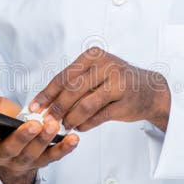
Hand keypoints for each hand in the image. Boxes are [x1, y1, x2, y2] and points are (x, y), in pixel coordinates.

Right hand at [0, 83, 79, 178]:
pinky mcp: (42, 161)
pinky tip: (74, 138)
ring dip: (45, 140)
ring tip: (54, 125)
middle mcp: (5, 154)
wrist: (19, 147)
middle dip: (23, 136)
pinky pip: (53, 157)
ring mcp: (25, 160)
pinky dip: (64, 148)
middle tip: (34, 124)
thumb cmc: (4, 124)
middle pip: (12, 147)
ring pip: (34, 153)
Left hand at [28, 47, 171, 131]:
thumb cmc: (116, 82)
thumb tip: (44, 104)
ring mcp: (118, 82)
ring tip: (65, 126)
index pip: (64, 76)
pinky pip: (99, 115)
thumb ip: (73, 85)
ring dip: (71, 118)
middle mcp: (106, 65)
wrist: (150, 90)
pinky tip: (80, 128)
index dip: (47, 94)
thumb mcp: (95, 74)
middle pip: (72, 90)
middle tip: (46, 122)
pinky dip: (86, 124)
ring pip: (85, 104)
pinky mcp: (125, 100)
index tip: (34, 108)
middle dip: (56, 108)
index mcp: (93, 56)